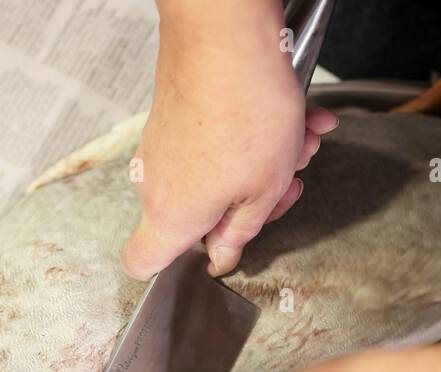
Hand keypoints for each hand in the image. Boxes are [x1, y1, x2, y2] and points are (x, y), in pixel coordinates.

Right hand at [120, 0, 337, 279]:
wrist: (224, 33)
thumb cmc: (243, 110)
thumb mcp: (264, 187)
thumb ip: (243, 229)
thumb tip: (224, 253)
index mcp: (173, 215)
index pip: (141, 263)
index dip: (170, 270)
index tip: (211, 255)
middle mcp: (156, 184)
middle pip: (197, 218)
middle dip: (247, 204)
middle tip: (285, 188)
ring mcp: (161, 148)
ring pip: (214, 174)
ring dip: (261, 165)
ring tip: (300, 141)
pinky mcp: (173, 116)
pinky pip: (214, 142)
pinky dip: (252, 135)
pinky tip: (295, 118)